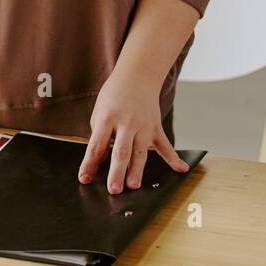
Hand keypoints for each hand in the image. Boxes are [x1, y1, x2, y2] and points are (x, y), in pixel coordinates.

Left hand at [76, 71, 189, 193]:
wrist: (137, 75)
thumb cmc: (114, 96)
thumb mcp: (100, 112)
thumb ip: (100, 135)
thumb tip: (100, 160)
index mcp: (107, 118)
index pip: (96, 144)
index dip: (90, 163)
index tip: (84, 179)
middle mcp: (125, 123)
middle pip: (120, 151)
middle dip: (116, 172)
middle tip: (113, 189)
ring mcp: (143, 126)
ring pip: (140, 152)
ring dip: (137, 170)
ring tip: (134, 186)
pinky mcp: (155, 127)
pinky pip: (165, 145)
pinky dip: (174, 158)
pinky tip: (181, 169)